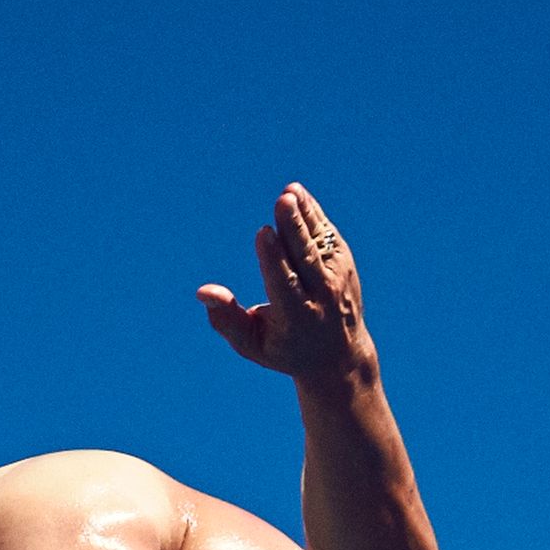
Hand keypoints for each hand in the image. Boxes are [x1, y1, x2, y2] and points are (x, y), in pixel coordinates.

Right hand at [196, 182, 372, 386]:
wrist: (338, 356)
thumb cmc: (284, 348)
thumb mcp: (252, 343)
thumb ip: (227, 319)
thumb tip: (204, 292)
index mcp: (295, 319)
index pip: (284, 283)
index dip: (273, 257)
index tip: (263, 233)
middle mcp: (321, 297)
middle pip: (305, 258)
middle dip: (293, 229)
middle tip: (283, 201)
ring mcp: (337, 279)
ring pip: (318, 242)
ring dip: (304, 216)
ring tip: (289, 193)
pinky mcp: (345, 263)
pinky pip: (327, 235)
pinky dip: (313, 215)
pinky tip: (297, 197)